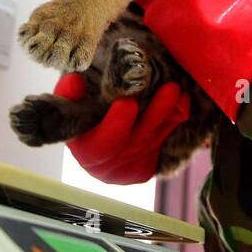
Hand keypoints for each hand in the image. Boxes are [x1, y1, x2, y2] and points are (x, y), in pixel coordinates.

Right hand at [53, 73, 189, 184]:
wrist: (96, 135)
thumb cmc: (80, 114)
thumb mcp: (70, 102)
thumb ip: (69, 94)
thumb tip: (74, 81)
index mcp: (84, 151)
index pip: (101, 145)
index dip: (116, 124)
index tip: (128, 101)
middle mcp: (106, 167)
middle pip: (136, 142)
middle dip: (155, 114)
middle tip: (170, 88)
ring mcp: (128, 170)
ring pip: (154, 140)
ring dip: (170, 113)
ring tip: (180, 89)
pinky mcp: (146, 168)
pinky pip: (164, 143)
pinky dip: (173, 121)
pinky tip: (182, 102)